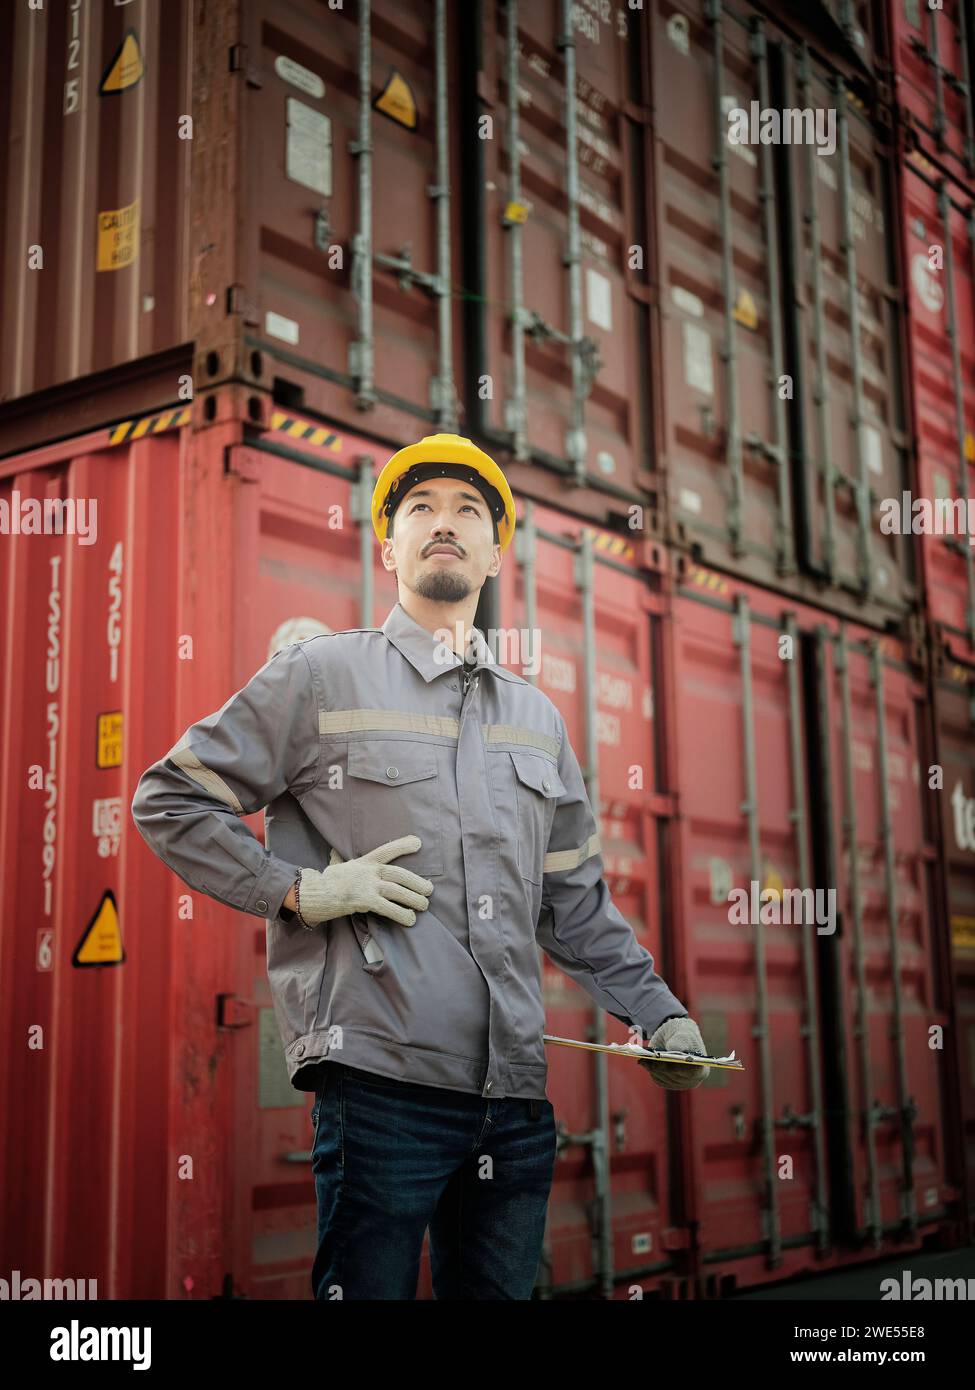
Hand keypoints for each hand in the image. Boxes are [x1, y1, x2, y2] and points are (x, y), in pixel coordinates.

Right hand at [295, 835, 433, 926]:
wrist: (314, 894)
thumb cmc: (325, 882)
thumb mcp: (335, 865)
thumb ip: (340, 859)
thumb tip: (334, 852)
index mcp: (365, 861)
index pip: (387, 850)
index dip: (403, 845)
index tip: (418, 842)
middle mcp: (369, 871)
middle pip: (399, 874)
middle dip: (416, 882)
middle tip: (430, 890)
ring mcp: (368, 885)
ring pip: (397, 891)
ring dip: (414, 899)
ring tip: (424, 906)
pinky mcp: (365, 901)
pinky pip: (388, 907)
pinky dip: (401, 914)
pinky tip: (410, 919)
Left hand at [638, 1016, 710, 1089]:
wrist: (674, 1037)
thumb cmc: (683, 1033)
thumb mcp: (683, 1033)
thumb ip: (680, 1042)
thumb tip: (675, 1050)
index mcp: (702, 1067)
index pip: (693, 1071)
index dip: (681, 1067)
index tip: (670, 1060)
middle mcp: (692, 1080)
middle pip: (675, 1076)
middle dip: (662, 1066)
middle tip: (651, 1058)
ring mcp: (679, 1083)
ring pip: (664, 1077)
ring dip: (654, 1068)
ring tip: (643, 1058)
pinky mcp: (667, 1083)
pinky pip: (658, 1078)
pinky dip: (650, 1069)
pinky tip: (643, 1061)